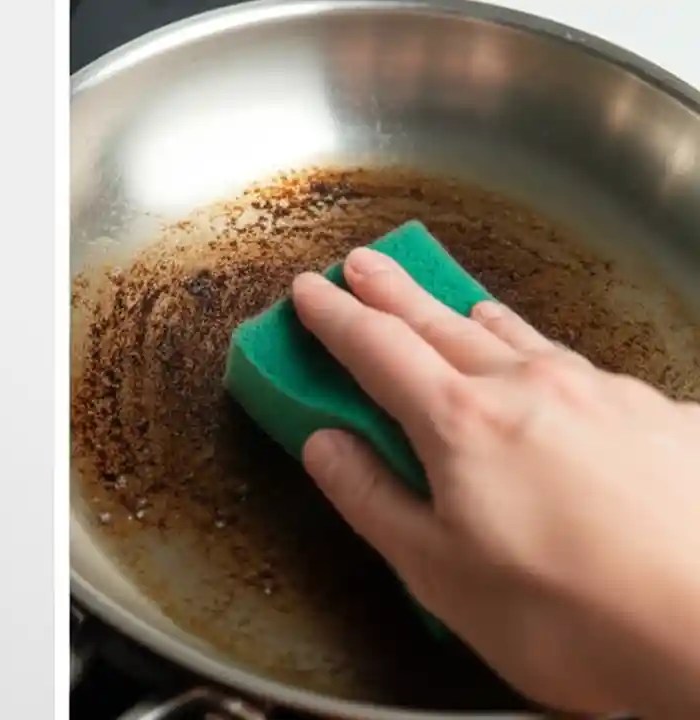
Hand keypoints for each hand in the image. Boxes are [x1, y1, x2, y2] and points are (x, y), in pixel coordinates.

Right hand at [293, 247, 699, 716]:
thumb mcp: (436, 572)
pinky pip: (591, 375)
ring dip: (475, 317)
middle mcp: (533, 388)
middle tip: (364, 265)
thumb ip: (371, 498)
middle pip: (445, 323)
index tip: (310, 292)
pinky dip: (554, 368)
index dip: (336, 317)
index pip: (378, 348)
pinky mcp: (665, 418)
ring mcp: (606, 395)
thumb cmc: (571, 618)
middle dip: (395, 292)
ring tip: (456, 306)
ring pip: (524, 339)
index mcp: (463, 422)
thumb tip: (324, 445)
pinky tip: (559, 386)